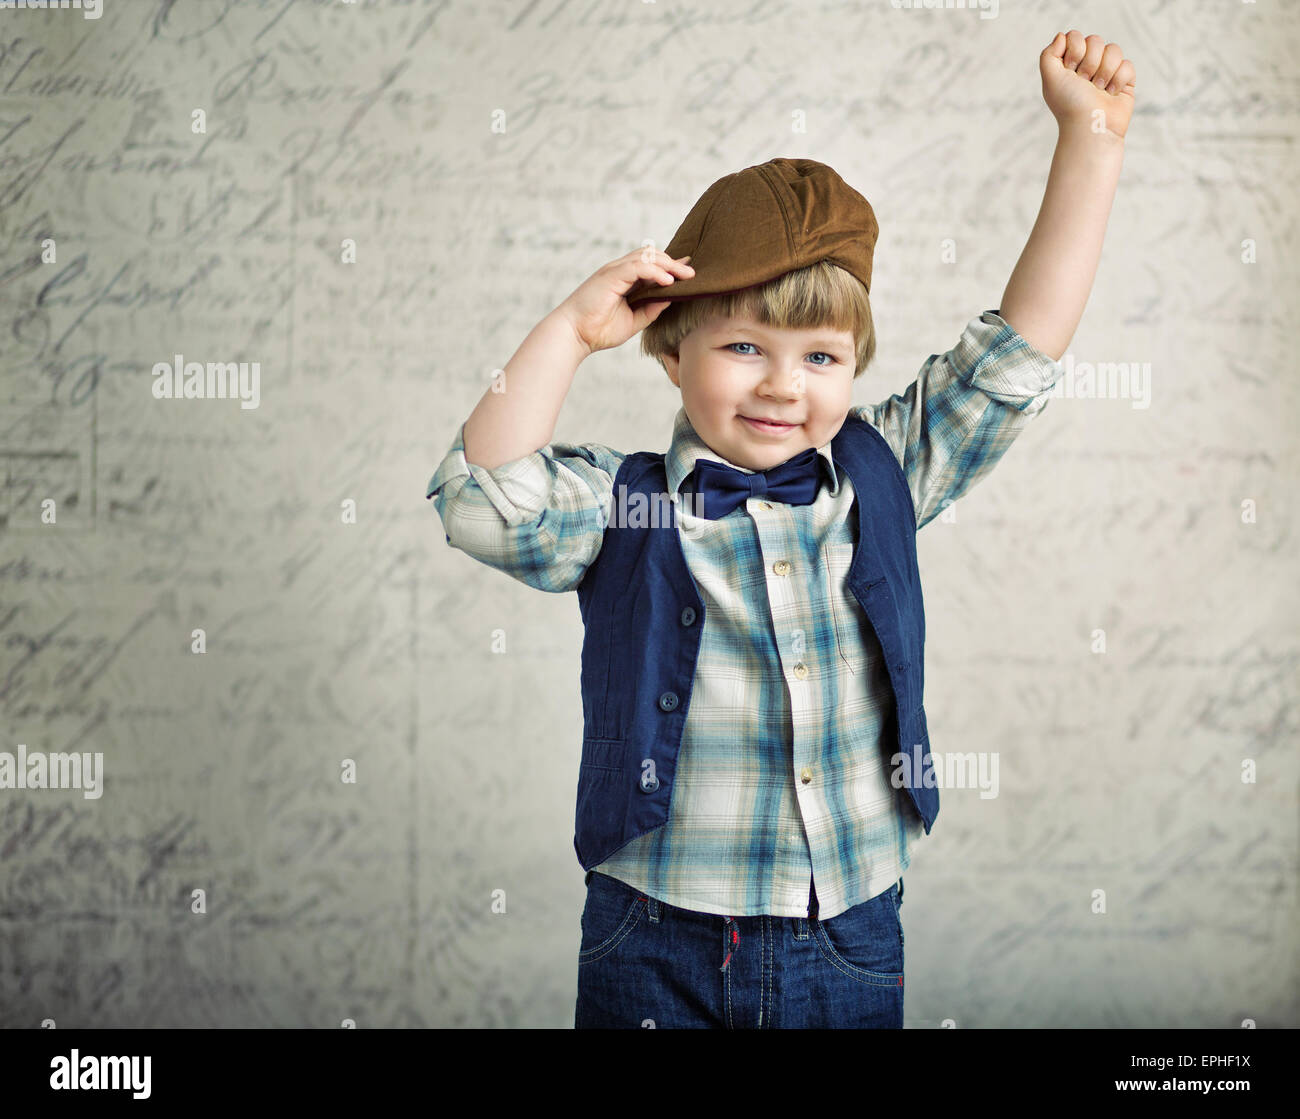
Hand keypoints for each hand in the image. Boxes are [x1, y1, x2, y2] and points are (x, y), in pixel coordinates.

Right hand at [556, 247, 694, 354]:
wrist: (575, 335)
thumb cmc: (599, 330)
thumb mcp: (634, 320)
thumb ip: (652, 308)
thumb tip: (672, 298)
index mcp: (624, 280)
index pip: (651, 265)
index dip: (671, 266)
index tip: (689, 271)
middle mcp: (620, 271)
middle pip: (652, 255)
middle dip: (674, 263)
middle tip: (693, 274)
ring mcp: (614, 271)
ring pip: (647, 256)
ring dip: (668, 265)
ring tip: (686, 276)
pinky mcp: (610, 275)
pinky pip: (638, 267)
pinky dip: (655, 272)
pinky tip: (668, 282)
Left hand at [1040, 30, 1135, 138]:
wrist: (1091, 126)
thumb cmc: (1069, 104)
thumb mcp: (1050, 78)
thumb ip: (1048, 54)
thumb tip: (1062, 36)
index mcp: (1069, 64)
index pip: (1076, 37)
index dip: (1074, 51)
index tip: (1070, 70)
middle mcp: (1087, 66)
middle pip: (1095, 40)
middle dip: (1089, 63)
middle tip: (1084, 82)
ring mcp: (1107, 72)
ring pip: (1113, 50)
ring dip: (1104, 72)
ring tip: (1098, 90)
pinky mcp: (1124, 80)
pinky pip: (1127, 64)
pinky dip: (1118, 80)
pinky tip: (1111, 94)